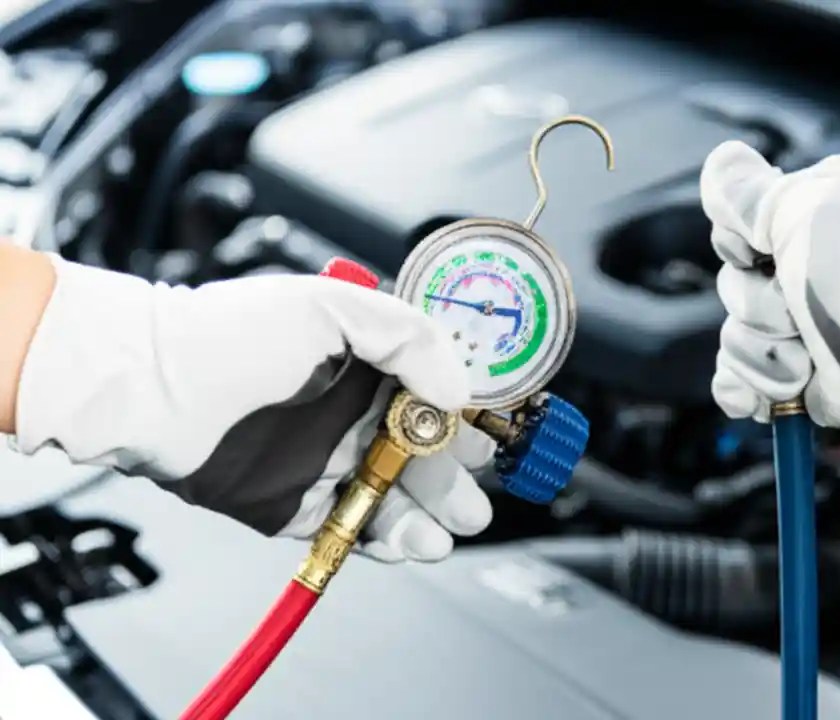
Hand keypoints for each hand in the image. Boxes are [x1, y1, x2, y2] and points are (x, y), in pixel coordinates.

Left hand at [15, 257, 492, 561]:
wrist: (149, 389)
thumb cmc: (230, 334)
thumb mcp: (331, 306)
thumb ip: (409, 338)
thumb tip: (459, 389)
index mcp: (367, 361)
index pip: (437, 390)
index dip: (467, 415)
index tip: (486, 433)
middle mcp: (353, 412)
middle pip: (427, 452)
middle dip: (457, 475)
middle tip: (474, 491)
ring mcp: (328, 461)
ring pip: (400, 496)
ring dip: (433, 513)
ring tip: (451, 526)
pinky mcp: (299, 507)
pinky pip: (357, 528)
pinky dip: (391, 539)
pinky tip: (416, 541)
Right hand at [702, 141, 839, 457]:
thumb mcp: (806, 208)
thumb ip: (749, 191)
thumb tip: (721, 160)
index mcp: (820, 210)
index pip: (739, 221)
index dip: (738, 243)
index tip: (759, 253)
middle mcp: (813, 265)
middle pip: (734, 283)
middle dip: (757, 309)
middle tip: (798, 314)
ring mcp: (811, 325)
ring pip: (737, 335)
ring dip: (763, 356)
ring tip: (805, 364)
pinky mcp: (809, 375)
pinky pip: (743, 380)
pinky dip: (749, 390)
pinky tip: (766, 400)